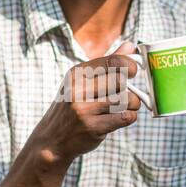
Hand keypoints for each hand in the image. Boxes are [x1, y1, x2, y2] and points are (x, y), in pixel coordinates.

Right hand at [31, 41, 143, 163]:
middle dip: (130, 87)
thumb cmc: (72, 107)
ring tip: (127, 107)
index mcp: (76, 74)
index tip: (134, 72)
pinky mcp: (92, 127)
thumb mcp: (82, 82)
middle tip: (127, 94)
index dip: (129, 64)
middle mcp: (78, 89)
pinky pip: (125, 117)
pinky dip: (130, 117)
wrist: (51, 141)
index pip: (112, 61)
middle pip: (120, 80)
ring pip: (126, 99)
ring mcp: (84, 109)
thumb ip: (107, 64)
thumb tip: (131, 45)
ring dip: (133, 104)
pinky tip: (122, 118)